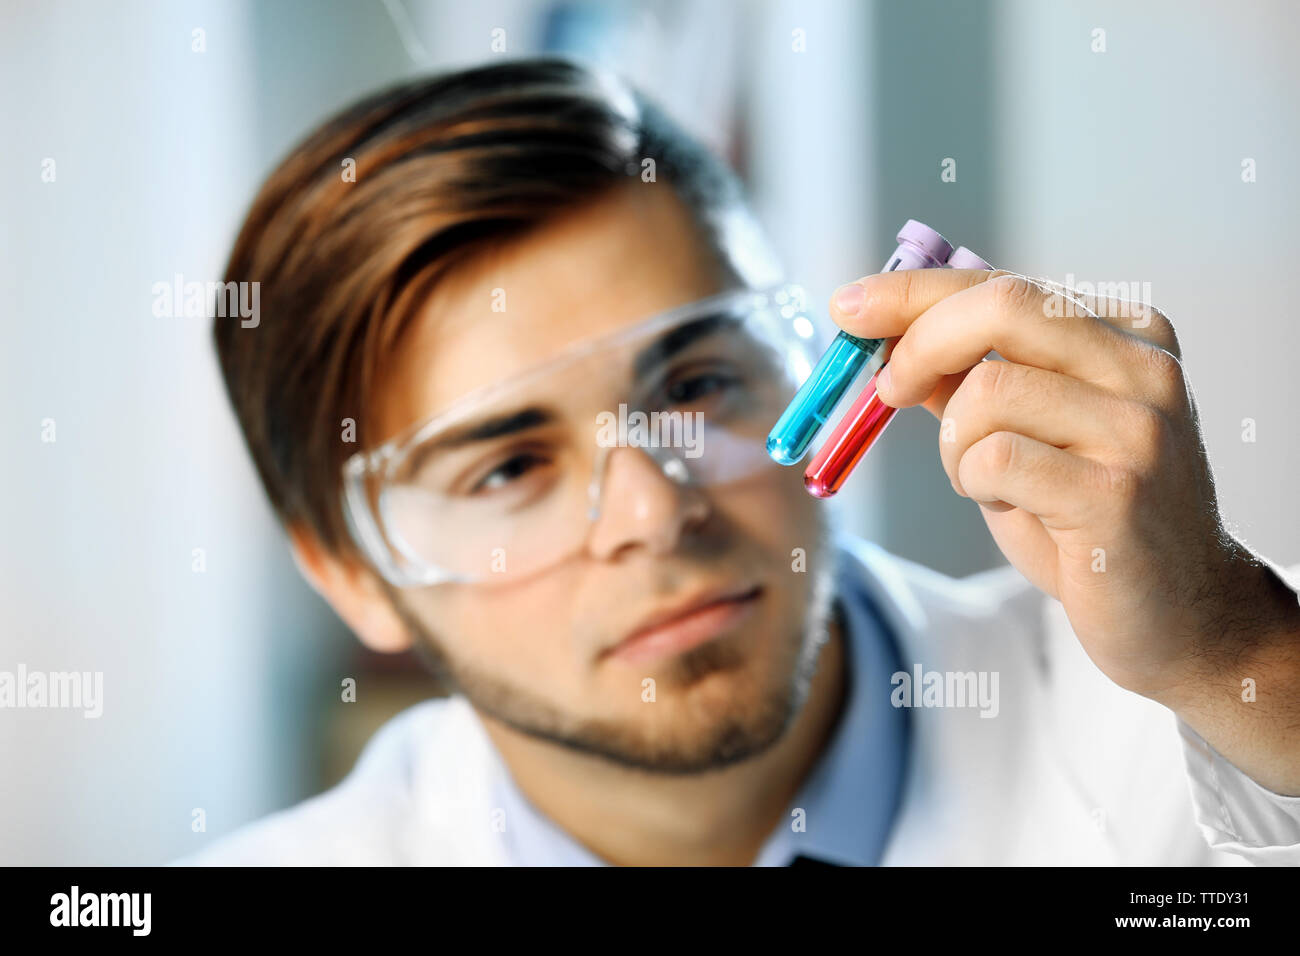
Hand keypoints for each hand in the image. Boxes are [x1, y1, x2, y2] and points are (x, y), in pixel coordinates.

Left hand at [831, 269, 1299, 791]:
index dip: (912, 293)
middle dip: (916, 343)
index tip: (847, 307)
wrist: (1182, 616)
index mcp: (1126, 335)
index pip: (1002, 286)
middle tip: (884, 391)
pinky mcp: (1116, 494)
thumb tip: (884, 335)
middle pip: (1000, 309)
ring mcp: (1138, 428)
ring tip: (986, 482)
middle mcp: (1143, 368)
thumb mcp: (1025, 433)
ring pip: (986, 393)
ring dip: (953, 444)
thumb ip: (968, 381)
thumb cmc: (1086, 521)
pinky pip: (993, 460)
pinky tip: (1010, 507)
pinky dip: (974, 483)